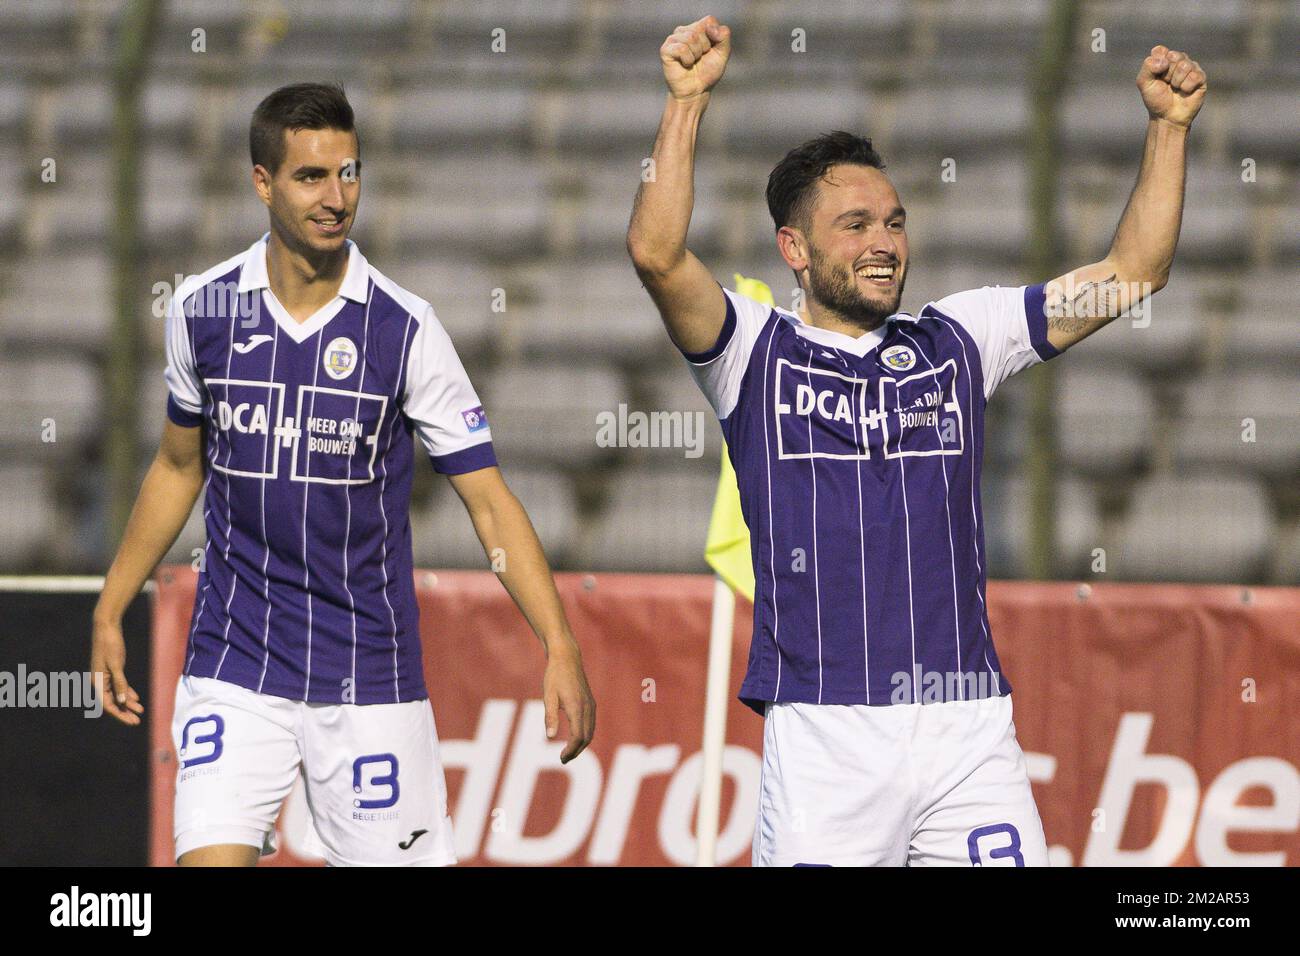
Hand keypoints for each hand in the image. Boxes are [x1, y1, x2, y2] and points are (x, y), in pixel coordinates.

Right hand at [91, 616, 143, 724]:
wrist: (107, 628)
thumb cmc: (110, 645)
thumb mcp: (116, 665)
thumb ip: (120, 684)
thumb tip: (123, 702)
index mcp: (97, 682)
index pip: (108, 705)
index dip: (120, 714)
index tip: (131, 721)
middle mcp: (99, 682)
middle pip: (112, 702)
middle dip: (125, 712)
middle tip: (137, 721)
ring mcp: (105, 677)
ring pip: (117, 694)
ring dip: (128, 703)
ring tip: (140, 711)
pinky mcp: (111, 671)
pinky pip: (119, 686)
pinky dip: (127, 693)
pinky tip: (136, 699)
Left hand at [542, 642, 594, 763]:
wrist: (567, 658)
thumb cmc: (555, 676)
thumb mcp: (548, 696)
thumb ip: (550, 717)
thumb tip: (550, 737)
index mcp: (576, 707)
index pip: (578, 736)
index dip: (571, 750)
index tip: (561, 758)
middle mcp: (587, 707)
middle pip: (586, 737)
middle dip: (576, 751)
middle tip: (563, 759)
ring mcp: (590, 705)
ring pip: (590, 731)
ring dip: (581, 744)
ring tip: (569, 752)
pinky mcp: (590, 702)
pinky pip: (591, 724)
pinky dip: (585, 735)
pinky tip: (576, 738)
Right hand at [660, 15, 731, 101]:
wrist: (696, 92)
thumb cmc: (707, 72)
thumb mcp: (722, 53)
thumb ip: (724, 37)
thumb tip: (711, 28)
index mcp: (697, 28)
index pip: (709, 21)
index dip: (714, 37)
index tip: (710, 50)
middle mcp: (683, 31)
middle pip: (700, 29)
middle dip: (705, 47)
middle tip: (700, 58)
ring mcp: (673, 39)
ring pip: (691, 37)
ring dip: (696, 55)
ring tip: (692, 62)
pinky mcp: (665, 50)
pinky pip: (681, 48)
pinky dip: (688, 60)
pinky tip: (685, 65)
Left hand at [1137, 45, 1205, 127]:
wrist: (1167, 117)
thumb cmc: (1156, 100)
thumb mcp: (1144, 83)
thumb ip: (1148, 67)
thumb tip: (1165, 61)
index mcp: (1164, 59)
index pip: (1160, 50)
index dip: (1157, 64)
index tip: (1156, 76)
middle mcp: (1178, 60)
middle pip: (1173, 56)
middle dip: (1166, 73)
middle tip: (1166, 84)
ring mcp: (1191, 68)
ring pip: (1184, 65)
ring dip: (1176, 81)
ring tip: (1175, 89)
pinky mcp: (1201, 77)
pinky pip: (1194, 76)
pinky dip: (1186, 87)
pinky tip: (1185, 92)